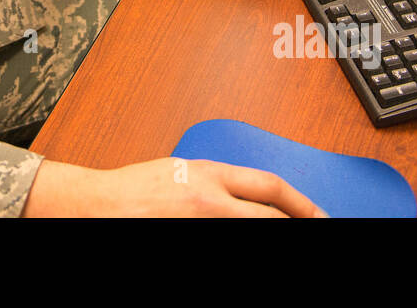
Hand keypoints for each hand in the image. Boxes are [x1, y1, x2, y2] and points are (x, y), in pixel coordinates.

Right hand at [21, 158, 326, 217]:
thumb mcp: (182, 171)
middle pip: (271, 216)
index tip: (318, 214)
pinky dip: (245, 241)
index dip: (302, 204)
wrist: (97, 205)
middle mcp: (210, 201)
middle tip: (318, 228)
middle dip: (299, 222)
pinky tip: (252, 244)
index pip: (271, 187)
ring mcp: (201, 223)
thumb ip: (218, 183)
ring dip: (275, 234)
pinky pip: (230, 246)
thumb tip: (252, 198)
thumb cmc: (134, 189)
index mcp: (209, 174)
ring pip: (255, 232)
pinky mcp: (190, 242)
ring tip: (290, 236)